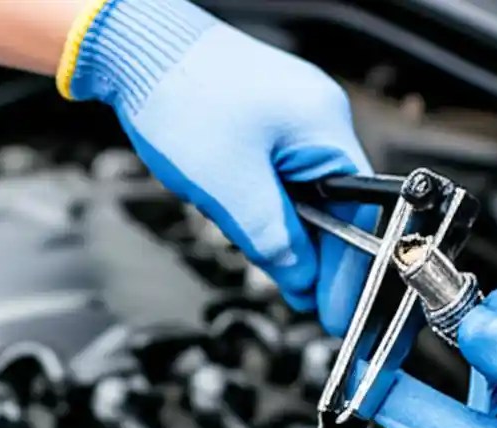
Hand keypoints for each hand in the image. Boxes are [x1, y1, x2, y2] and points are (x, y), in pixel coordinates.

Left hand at [62, 0, 374, 334]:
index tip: (340, 312)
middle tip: (303, 300)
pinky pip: (277, 178)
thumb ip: (273, 239)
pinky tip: (239, 215)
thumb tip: (303, 279)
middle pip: (334, 210)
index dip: (350, 271)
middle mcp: (317, 121)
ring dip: (281, 230)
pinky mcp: (262, 123)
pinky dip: (263, 206)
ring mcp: (291, 120)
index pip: (361, 217)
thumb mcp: (230, 187)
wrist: (135, 48)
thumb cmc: (181, 94)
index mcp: (325, 131)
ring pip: (301, 198)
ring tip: (260, 253)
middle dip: (314, 256)